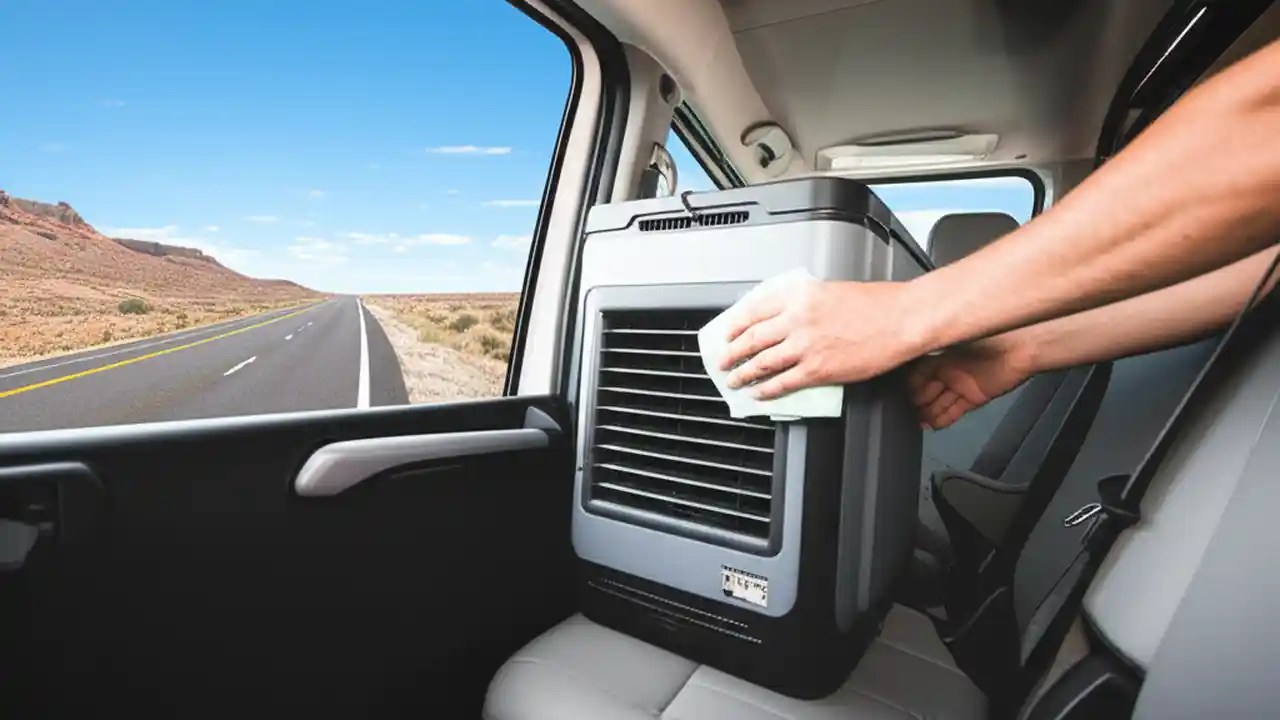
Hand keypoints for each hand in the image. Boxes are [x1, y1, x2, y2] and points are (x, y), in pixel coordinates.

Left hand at [719, 280, 929, 398]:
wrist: (901, 320)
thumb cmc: (876, 304)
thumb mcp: (830, 290)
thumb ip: (804, 302)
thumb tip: (786, 316)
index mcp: (799, 295)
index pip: (754, 309)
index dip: (736, 324)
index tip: (728, 332)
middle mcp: (797, 319)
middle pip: (752, 338)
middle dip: (732, 352)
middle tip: (723, 360)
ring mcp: (805, 346)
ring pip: (762, 362)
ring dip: (743, 373)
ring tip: (734, 380)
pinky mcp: (817, 370)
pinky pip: (782, 383)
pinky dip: (766, 390)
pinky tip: (759, 393)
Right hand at [906, 335, 1034, 429]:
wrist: (1019, 352)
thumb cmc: (990, 339)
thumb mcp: (955, 343)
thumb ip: (933, 351)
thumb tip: (912, 355)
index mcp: (943, 356)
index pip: (919, 372)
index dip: (911, 383)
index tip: (902, 392)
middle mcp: (950, 371)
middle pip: (928, 389)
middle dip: (917, 401)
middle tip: (907, 411)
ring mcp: (962, 385)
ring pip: (940, 402)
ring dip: (928, 412)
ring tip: (917, 422)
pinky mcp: (974, 397)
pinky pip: (955, 410)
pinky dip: (945, 418)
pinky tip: (934, 425)